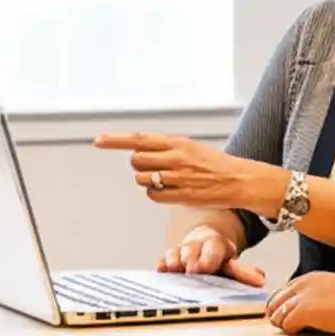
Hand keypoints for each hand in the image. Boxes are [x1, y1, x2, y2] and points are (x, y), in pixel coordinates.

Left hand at [93, 132, 287, 215]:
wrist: (236, 179)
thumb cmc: (210, 163)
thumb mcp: (189, 147)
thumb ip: (164, 148)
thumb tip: (137, 151)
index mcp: (176, 142)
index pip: (139, 139)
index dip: (116, 140)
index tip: (98, 141)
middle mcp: (175, 158)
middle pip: (136, 161)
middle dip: (138, 165)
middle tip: (152, 167)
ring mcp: (178, 177)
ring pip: (142, 179)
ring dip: (148, 180)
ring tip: (166, 179)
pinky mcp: (181, 195)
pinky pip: (153, 196)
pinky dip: (155, 194)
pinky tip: (169, 191)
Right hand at [159, 224, 265, 287]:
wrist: (202, 245)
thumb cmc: (218, 259)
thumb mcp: (231, 263)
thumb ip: (243, 272)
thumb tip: (260, 280)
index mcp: (216, 244)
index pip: (213, 248)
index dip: (207, 258)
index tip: (202, 268)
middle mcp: (197, 244)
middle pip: (191, 249)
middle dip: (190, 259)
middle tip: (189, 270)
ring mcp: (181, 250)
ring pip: (175, 252)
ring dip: (174, 261)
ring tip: (173, 269)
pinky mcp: (168, 257)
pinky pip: (162, 259)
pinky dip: (162, 265)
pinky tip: (161, 272)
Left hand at [264, 271, 334, 335]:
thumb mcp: (334, 290)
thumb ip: (316, 296)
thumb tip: (304, 311)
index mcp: (309, 278)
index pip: (282, 293)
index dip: (283, 308)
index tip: (289, 318)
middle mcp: (302, 284)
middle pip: (274, 304)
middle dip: (279, 317)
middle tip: (292, 328)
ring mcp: (302, 297)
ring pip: (276, 316)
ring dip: (286, 326)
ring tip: (301, 330)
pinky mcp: (305, 312)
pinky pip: (286, 326)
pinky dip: (293, 332)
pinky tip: (306, 332)